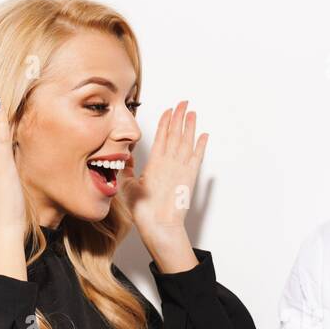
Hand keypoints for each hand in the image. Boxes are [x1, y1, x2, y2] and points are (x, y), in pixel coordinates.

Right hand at [119, 100, 207, 238]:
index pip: (161, 135)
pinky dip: (201, 145)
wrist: (161, 225)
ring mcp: (182, 169)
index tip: (169, 110)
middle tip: (184, 103)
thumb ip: (127, 170)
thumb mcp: (128, 187)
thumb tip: (125, 159)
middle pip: (175, 133)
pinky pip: (198, 157)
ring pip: (187, 142)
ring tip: (193, 113)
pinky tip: (204, 136)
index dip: (166, 121)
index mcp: (154, 162)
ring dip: (190, 126)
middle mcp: (169, 161)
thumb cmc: (145, 210)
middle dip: (180, 116)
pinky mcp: (191, 178)